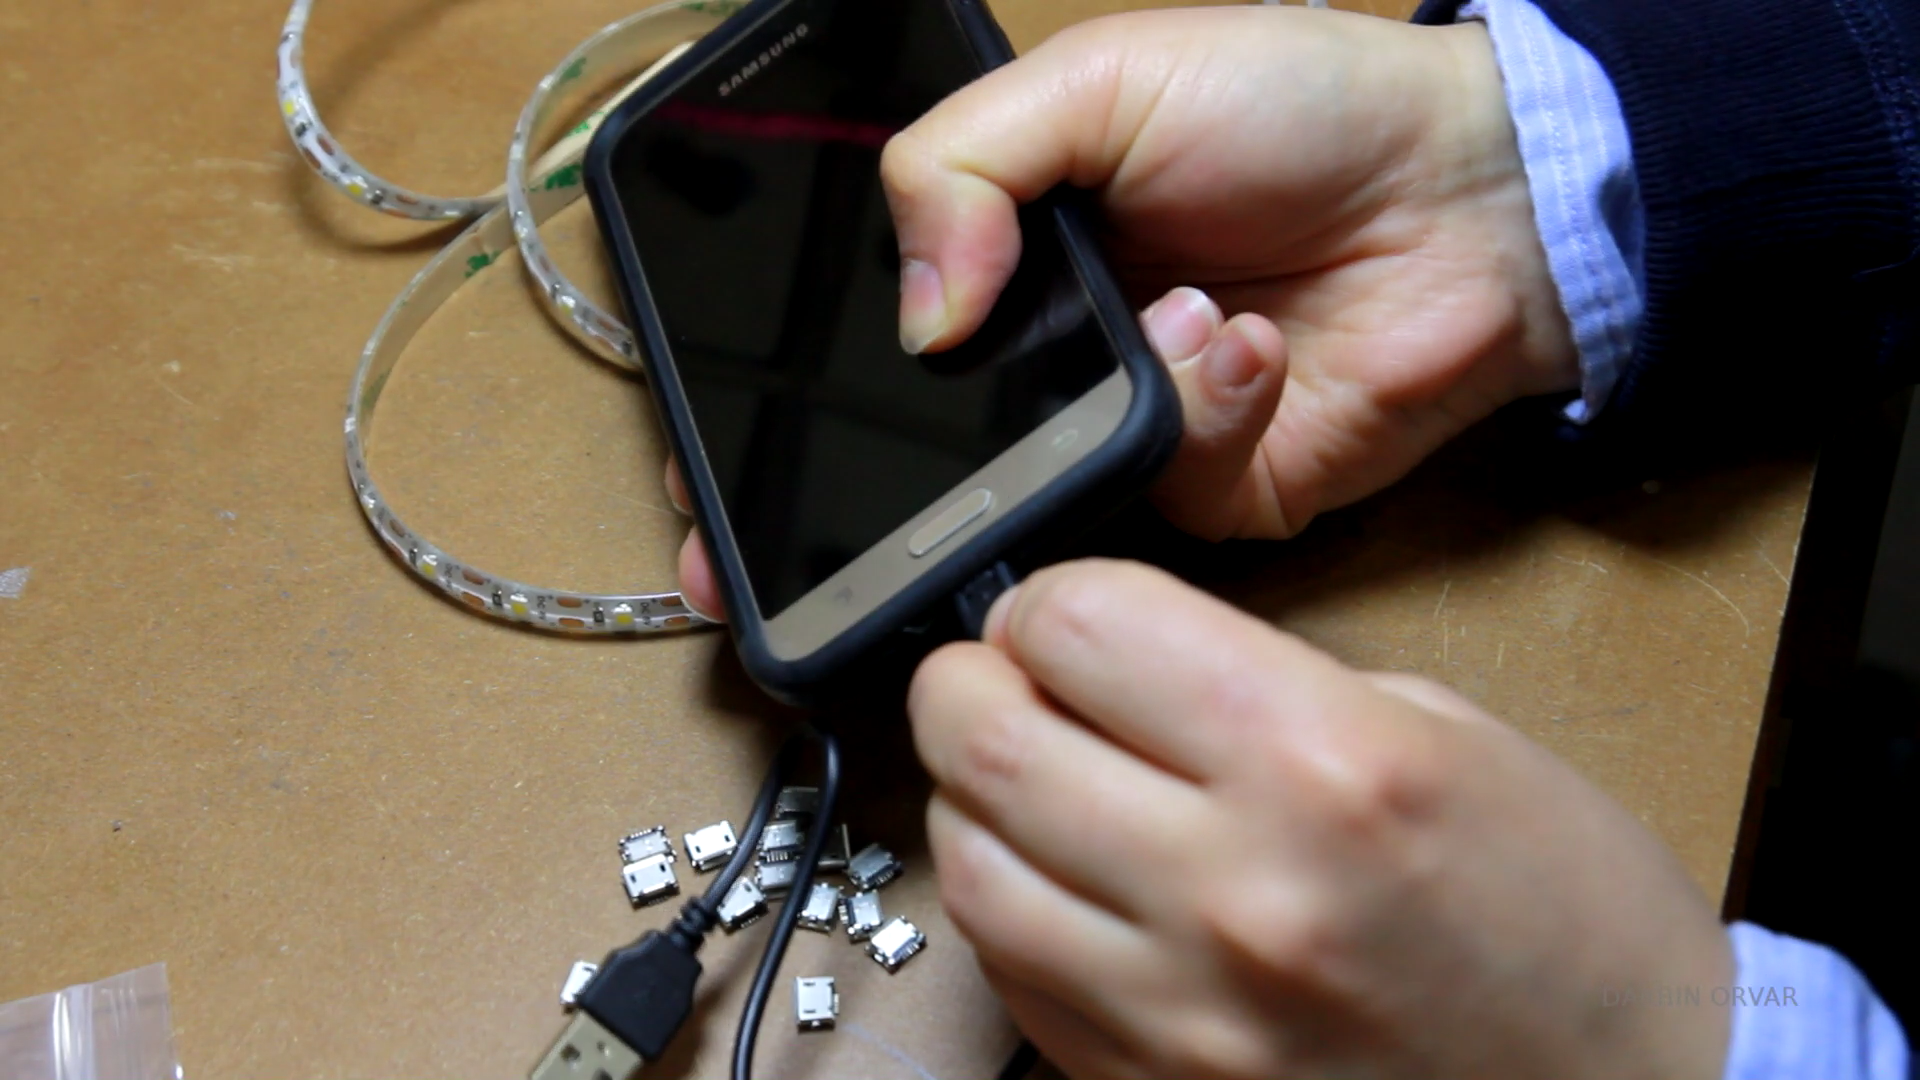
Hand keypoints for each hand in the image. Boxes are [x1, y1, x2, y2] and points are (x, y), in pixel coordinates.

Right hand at [670, 6, 1578, 619]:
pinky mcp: (1206, 494)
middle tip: (801, 536)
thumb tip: (913, 313)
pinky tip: (1253, 335)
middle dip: (864, 495)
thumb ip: (961, 167)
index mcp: (997, 260)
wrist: (1468, 187)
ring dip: (1090, 404)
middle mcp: (1040, 361)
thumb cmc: (1291, 106)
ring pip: (1031, 492)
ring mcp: (1118, 436)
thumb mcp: (1099, 79)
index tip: (707, 462)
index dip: (773, 407)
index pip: (855, 344)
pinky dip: (1205, 410)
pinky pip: (1157, 497)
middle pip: (915, 457)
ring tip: (1184, 306)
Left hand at [910, 559, 1732, 1079]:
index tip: (1062, 612)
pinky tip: (1054, 876)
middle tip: (998, 674)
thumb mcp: (1444, 735)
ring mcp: (1183, 1012)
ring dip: (971, 799)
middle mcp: (1235, 890)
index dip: (1050, 599)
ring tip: (1020, 777)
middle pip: (989, 740)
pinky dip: (1008, 905)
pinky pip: (1011, 976)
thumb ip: (1261, 683)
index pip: (1081, 627)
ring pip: (970, 867)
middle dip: (967, 681)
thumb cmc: (1563, 917)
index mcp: (1322, 764)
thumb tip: (1116, 666)